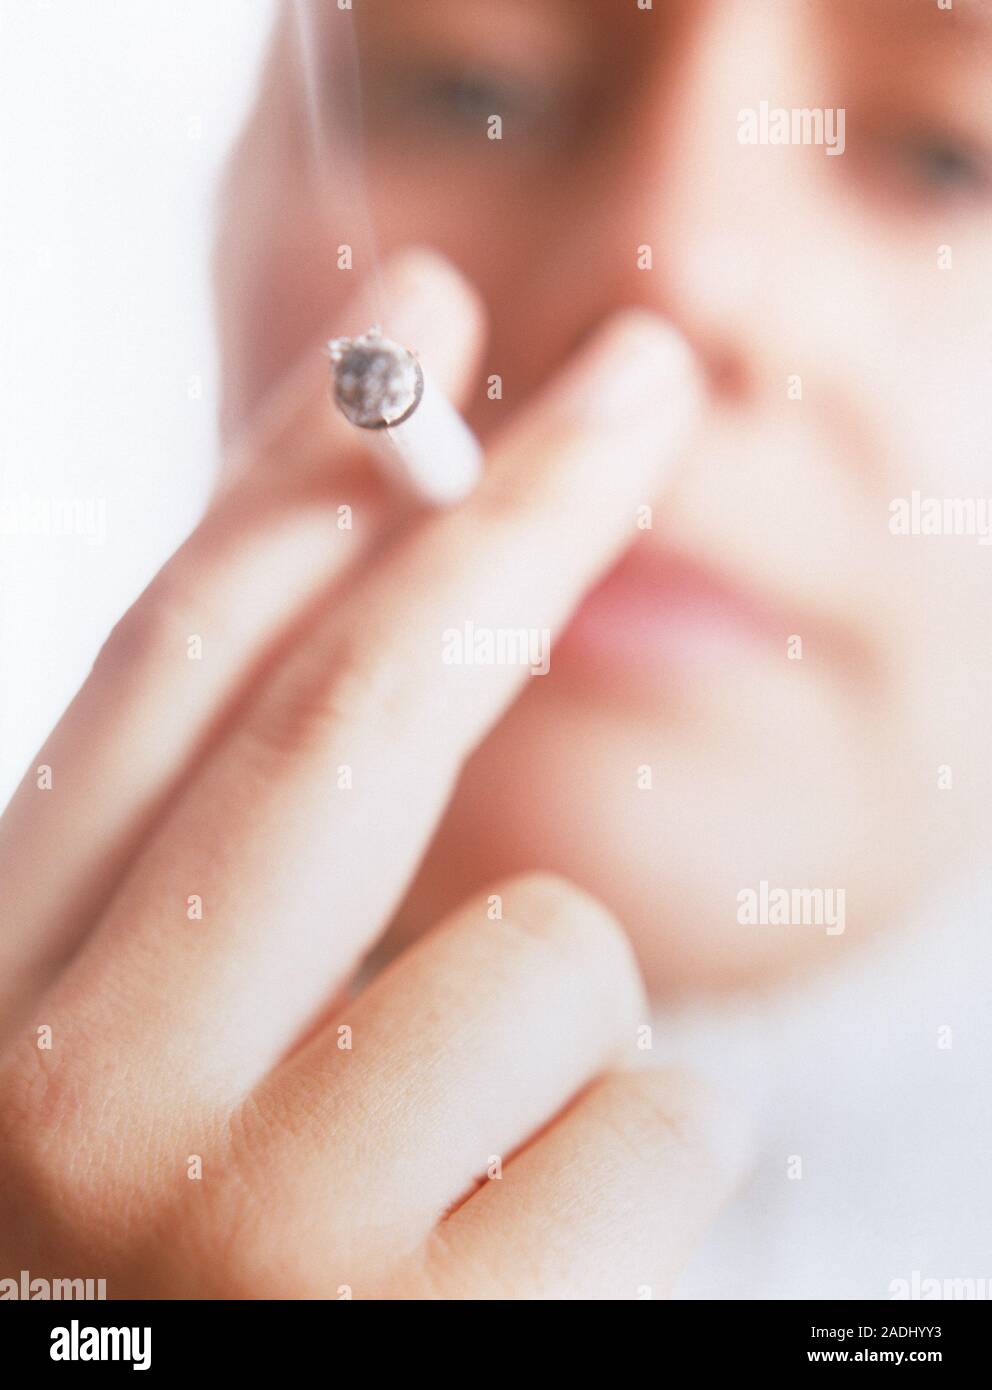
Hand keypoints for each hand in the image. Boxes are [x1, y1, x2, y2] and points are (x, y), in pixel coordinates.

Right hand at [0, 249, 742, 1298]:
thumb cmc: (176, 1297)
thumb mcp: (147, 1069)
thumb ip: (220, 888)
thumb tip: (365, 623)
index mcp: (2, 1006)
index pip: (168, 671)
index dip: (296, 475)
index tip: (412, 334)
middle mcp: (77, 1106)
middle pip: (346, 716)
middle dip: (510, 507)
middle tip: (638, 373)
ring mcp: (247, 1243)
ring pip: (544, 949)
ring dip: (564, 1027)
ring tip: (475, 1172)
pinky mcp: (420, 1349)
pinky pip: (649, 1122)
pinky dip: (631, 1168)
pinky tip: (526, 1269)